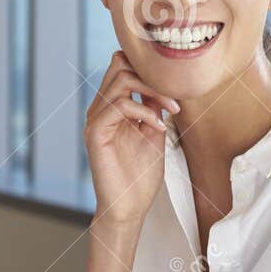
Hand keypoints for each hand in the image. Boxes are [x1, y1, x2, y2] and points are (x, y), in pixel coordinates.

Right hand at [85, 52, 177, 227]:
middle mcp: (100, 109)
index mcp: (112, 107)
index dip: (150, 69)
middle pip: (120, 64)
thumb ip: (154, 107)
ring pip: (120, 79)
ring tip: (172, 111)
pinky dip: (144, 111)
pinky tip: (158, 127)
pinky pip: (118, 105)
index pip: (123, 66)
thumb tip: (164, 81)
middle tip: (175, 99)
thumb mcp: (154, 132)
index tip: (176, 88)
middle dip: (153, 76)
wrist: (129, 207)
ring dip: (153, 91)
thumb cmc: (141, 176)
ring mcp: (96, 119)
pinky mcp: (95, 132)